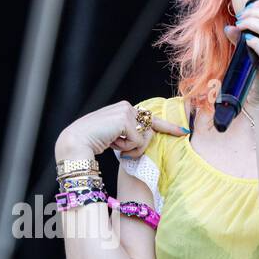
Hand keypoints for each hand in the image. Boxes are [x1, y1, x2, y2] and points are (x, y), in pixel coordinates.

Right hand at [56, 100, 186, 160]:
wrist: (75, 142)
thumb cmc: (91, 142)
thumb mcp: (114, 136)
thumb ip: (128, 134)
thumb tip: (144, 142)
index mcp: (125, 109)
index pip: (150, 118)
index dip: (168, 126)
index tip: (183, 132)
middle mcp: (128, 107)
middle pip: (150, 132)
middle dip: (139, 147)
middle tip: (121, 151)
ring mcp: (127, 111)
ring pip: (145, 138)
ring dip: (131, 148)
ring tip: (113, 145)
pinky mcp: (125, 119)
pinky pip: (138, 142)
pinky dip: (126, 148)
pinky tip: (112, 143)